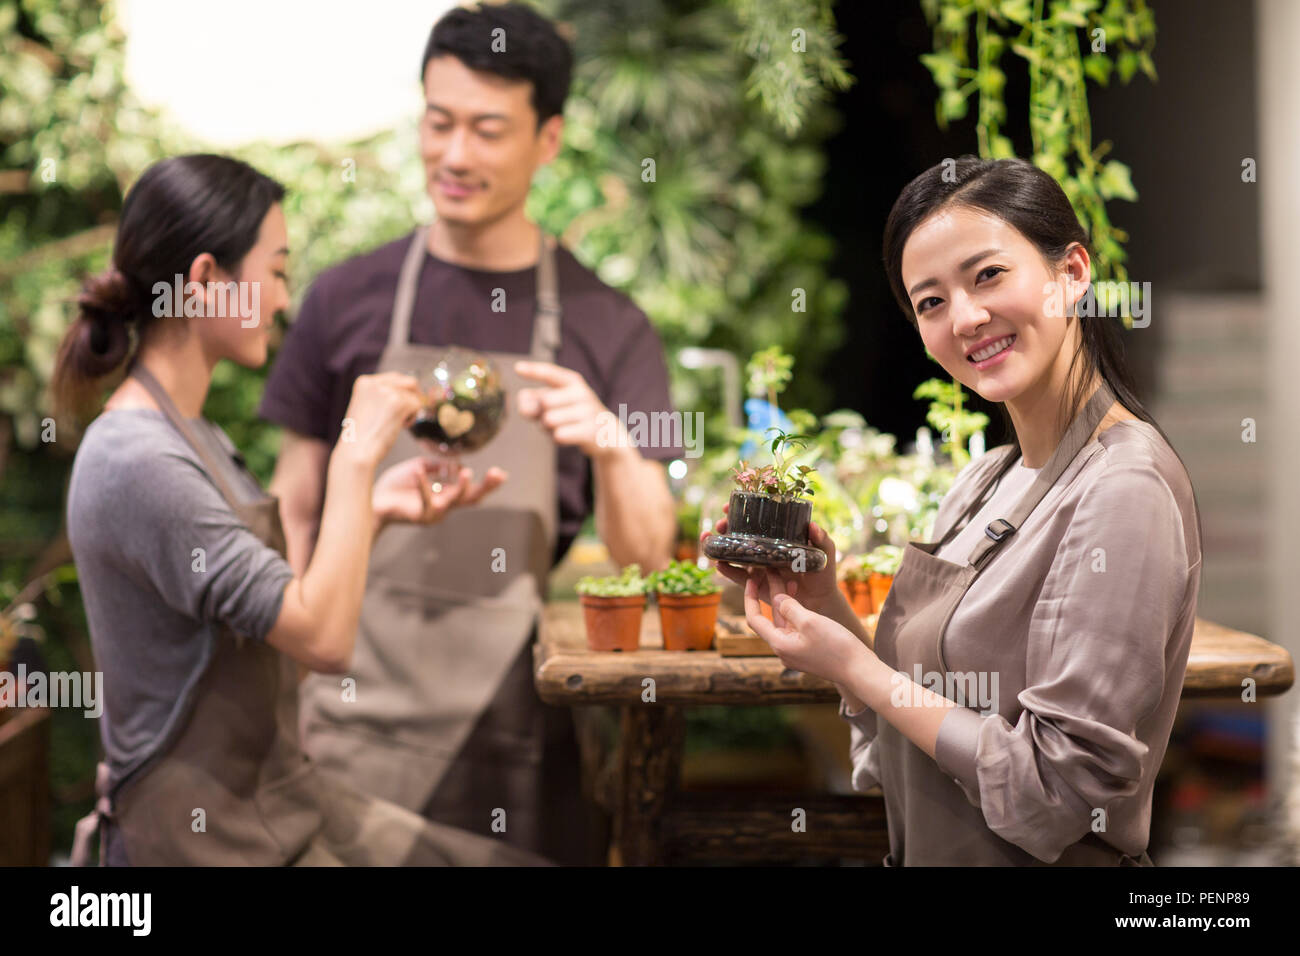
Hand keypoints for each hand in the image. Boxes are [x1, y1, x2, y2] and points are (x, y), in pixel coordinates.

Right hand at [338, 372, 424, 466]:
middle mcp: (375, 383)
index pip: (394, 378)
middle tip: (413, 411)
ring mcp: (387, 391)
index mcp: (364, 382)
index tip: (405, 403)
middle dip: (414, 396)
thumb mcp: (366, 407)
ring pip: (414, 396)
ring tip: (398, 424)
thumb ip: (380, 397)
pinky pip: (417, 405)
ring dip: (411, 410)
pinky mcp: (398, 403)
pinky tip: (401, 426)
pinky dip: (412, 418)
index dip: (403, 391)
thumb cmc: (361, 437)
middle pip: (409, 382)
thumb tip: (404, 394)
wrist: (357, 453)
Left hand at [372, 456, 506, 527]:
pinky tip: (420, 471)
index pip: (472, 490)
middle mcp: (445, 505)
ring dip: (461, 487)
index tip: (502, 473)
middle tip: (498, 474)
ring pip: (454, 501)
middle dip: (486, 487)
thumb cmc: (396, 485)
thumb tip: (455, 463)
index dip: (488, 484)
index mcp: (447, 494)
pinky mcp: (421, 516)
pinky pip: (427, 500)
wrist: (373, 499)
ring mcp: (434, 512)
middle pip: (472, 499)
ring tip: (466, 472)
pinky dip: (424, 484)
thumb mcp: (420, 467)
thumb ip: (437, 465)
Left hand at [514, 360, 617, 458]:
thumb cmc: (574, 415)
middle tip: (556, 417)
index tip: (517, 368)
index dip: (533, 370)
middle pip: (544, 402)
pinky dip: (558, 438)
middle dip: (542, 413)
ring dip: (549, 428)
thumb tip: (523, 402)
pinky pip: (559, 435)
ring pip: (549, 420)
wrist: (608, 433)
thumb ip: (533, 402)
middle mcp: (582, 393)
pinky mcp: (590, 431)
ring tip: (563, 427)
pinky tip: (570, 436)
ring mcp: (588, 412)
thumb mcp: (555, 404)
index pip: (551, 373)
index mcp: (573, 381)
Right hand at [704, 503, 844, 616]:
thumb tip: (812, 526)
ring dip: (718, 545)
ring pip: (733, 553)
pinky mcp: (755, 584)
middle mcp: (765, 549)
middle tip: (720, 524)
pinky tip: (718, 564)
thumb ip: (822, 539)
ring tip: (708, 539)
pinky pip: (737, 576)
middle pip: (740, 534)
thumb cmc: (823, 573)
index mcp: (779, 537)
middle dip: (725, 527)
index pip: (758, 519)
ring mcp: (758, 566)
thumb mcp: (825, 553)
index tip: (731, 505)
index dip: (742, 511)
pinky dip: (726, 570)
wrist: (819, 601)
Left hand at [744, 571, 877, 685]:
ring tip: (789, 579)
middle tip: (772, 571)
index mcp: (779, 644)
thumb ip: (789, 607)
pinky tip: (800, 598)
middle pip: (770, 618)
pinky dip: (796, 611)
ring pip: (784, 621)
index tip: (751, 580)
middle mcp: (784, 650)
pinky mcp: (808, 650)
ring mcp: (796, 651)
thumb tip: (776, 599)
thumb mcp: (809, 621)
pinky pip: (796, 628)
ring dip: (785, 601)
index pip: (754, 619)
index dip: (750, 598)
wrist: (859, 670)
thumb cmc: (836, 647)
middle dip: (771, 594)